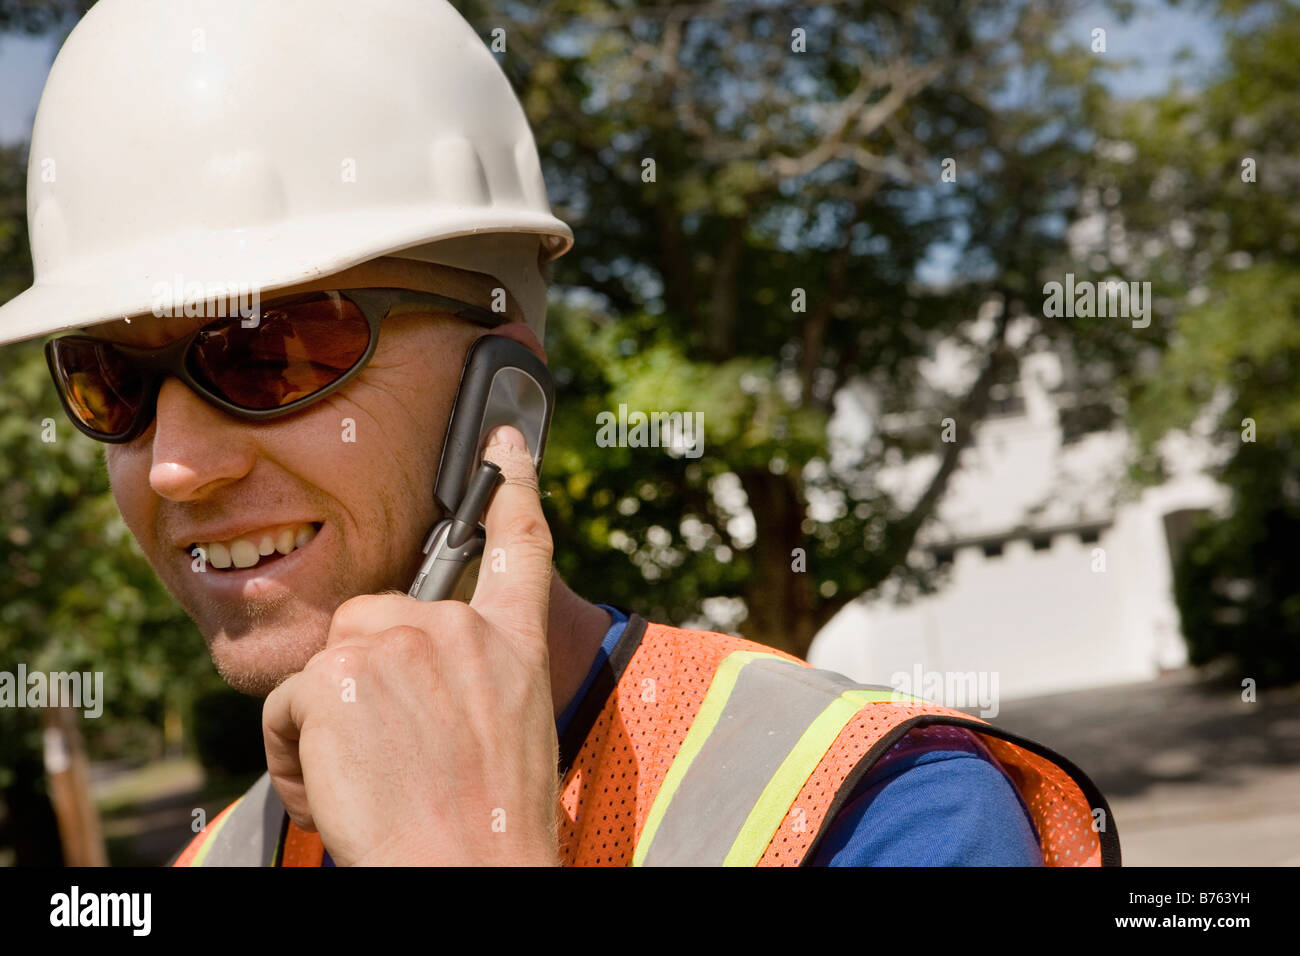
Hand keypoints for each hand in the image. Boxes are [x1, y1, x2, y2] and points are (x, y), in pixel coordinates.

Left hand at [262, 425, 559, 865]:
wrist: (470, 873)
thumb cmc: (487, 826)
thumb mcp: (508, 729)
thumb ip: (471, 675)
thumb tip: (409, 669)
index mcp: (512, 645)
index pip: (520, 547)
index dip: (515, 487)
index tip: (505, 444)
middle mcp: (460, 630)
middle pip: (375, 619)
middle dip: (362, 682)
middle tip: (390, 756)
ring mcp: (401, 644)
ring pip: (329, 665)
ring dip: (329, 727)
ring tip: (371, 784)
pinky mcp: (341, 674)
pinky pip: (289, 707)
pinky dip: (297, 759)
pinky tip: (341, 794)